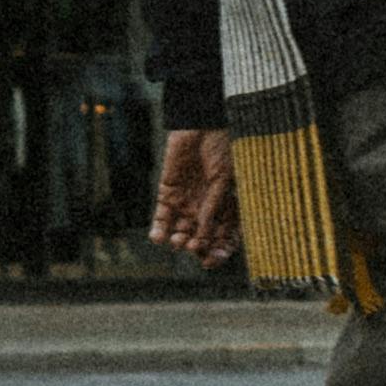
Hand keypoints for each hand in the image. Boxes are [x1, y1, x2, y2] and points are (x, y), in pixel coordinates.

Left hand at [149, 128, 242, 269]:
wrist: (202, 124)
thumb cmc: (222, 150)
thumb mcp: (223, 181)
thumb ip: (212, 209)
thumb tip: (203, 237)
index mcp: (228, 209)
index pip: (225, 238)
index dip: (219, 252)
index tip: (211, 261)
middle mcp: (207, 210)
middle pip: (201, 240)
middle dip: (196, 248)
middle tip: (193, 247)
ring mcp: (187, 203)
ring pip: (180, 232)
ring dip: (178, 241)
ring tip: (178, 239)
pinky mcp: (168, 194)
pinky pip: (161, 218)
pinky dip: (158, 230)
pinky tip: (158, 237)